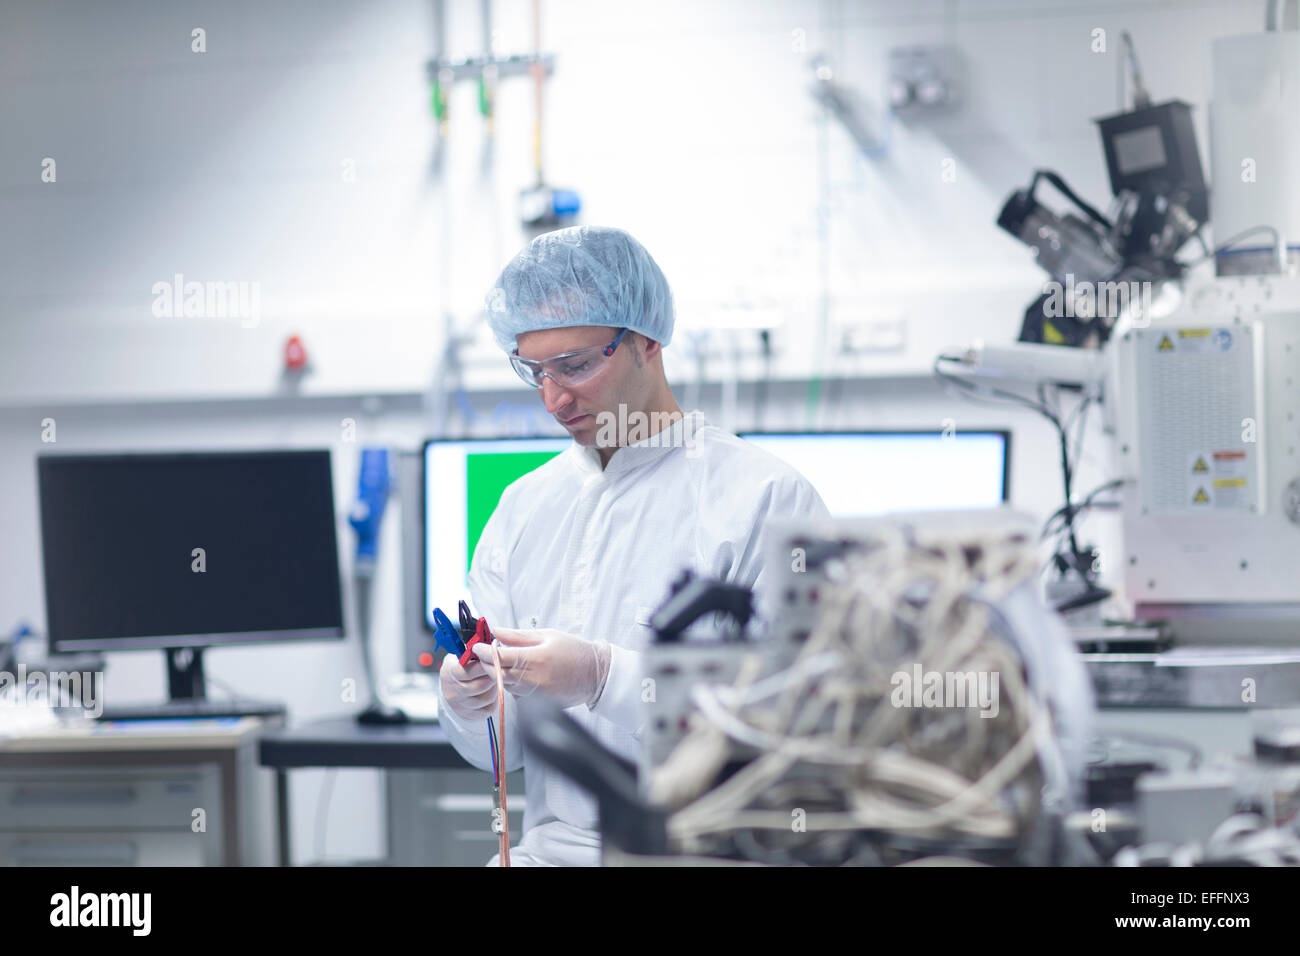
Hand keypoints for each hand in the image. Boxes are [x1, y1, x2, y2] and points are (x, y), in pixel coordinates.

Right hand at [438, 653, 498, 721]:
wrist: (450, 688)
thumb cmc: (460, 667)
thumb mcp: (460, 656)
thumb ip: (471, 651)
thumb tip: (489, 645)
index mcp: (450, 672)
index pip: (468, 671)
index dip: (483, 664)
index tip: (492, 659)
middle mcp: (453, 691)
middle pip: (481, 685)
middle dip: (493, 676)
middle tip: (499, 669)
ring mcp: (460, 705)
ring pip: (487, 697)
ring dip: (495, 688)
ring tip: (495, 679)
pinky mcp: (469, 715)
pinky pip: (488, 708)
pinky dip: (494, 700)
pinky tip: (492, 691)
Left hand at [473, 627, 610, 708]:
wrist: (595, 675)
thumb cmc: (573, 651)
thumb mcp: (547, 635)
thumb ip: (519, 636)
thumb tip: (496, 631)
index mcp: (537, 659)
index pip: (501, 657)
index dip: (484, 652)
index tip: (476, 647)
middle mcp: (534, 680)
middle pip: (498, 674)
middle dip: (486, 664)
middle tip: (484, 654)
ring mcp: (536, 695)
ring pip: (504, 685)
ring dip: (498, 674)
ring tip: (503, 661)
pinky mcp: (537, 704)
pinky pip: (515, 694)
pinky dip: (511, 684)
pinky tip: (519, 674)